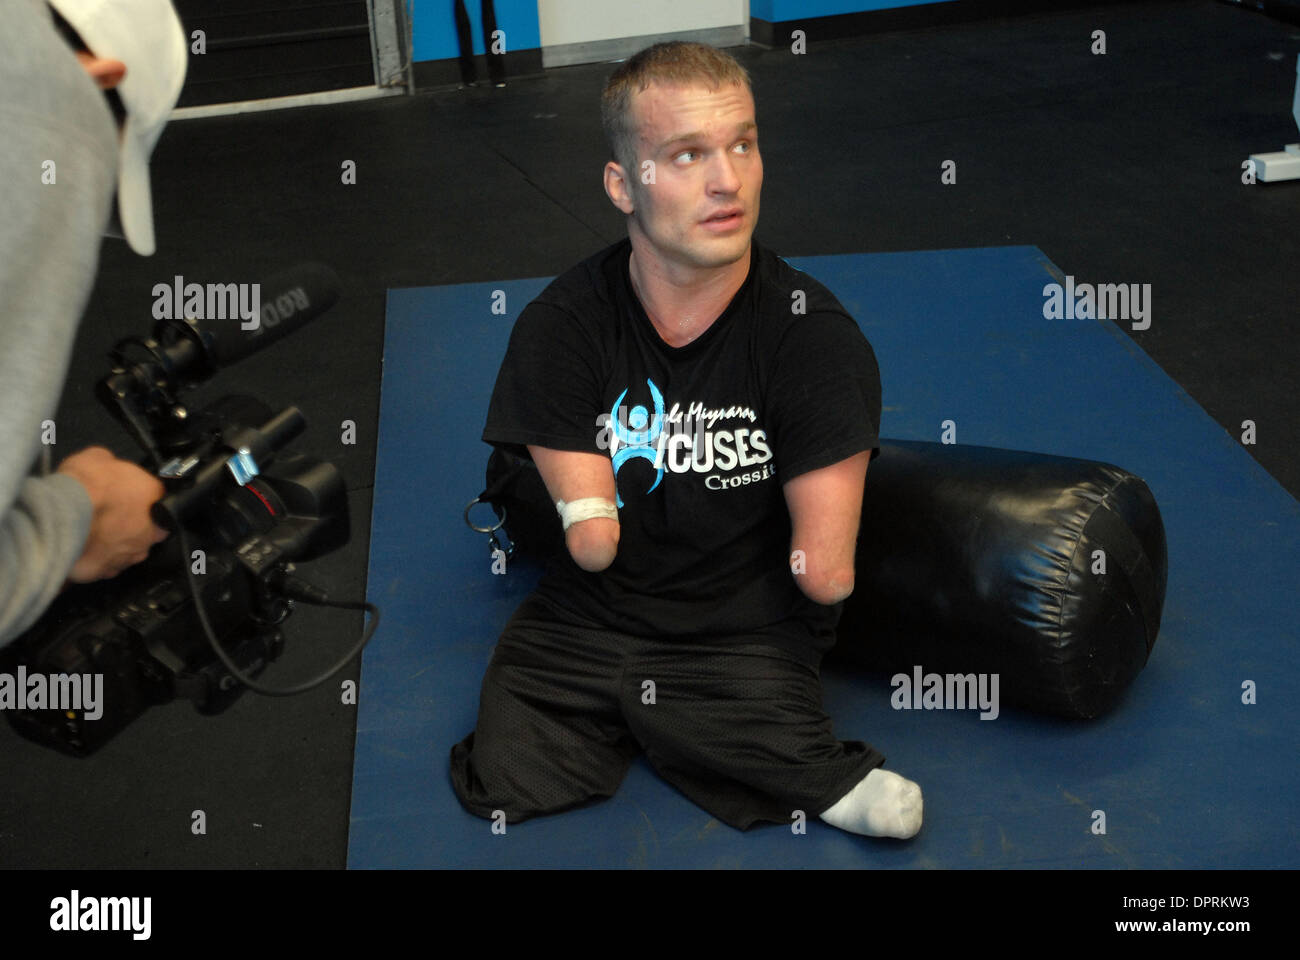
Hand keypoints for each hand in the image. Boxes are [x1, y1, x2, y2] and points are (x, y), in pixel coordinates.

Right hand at [56, 446, 170, 582]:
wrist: (60, 516)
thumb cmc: (85, 485)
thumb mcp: (99, 456)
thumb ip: (112, 465)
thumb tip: (108, 464)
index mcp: (155, 499)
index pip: (158, 498)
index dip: (141, 497)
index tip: (127, 495)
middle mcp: (149, 532)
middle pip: (145, 528)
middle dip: (130, 522)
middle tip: (107, 513)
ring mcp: (129, 555)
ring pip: (126, 549)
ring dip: (113, 542)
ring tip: (92, 531)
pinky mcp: (107, 571)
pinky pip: (105, 564)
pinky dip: (96, 557)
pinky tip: (82, 546)